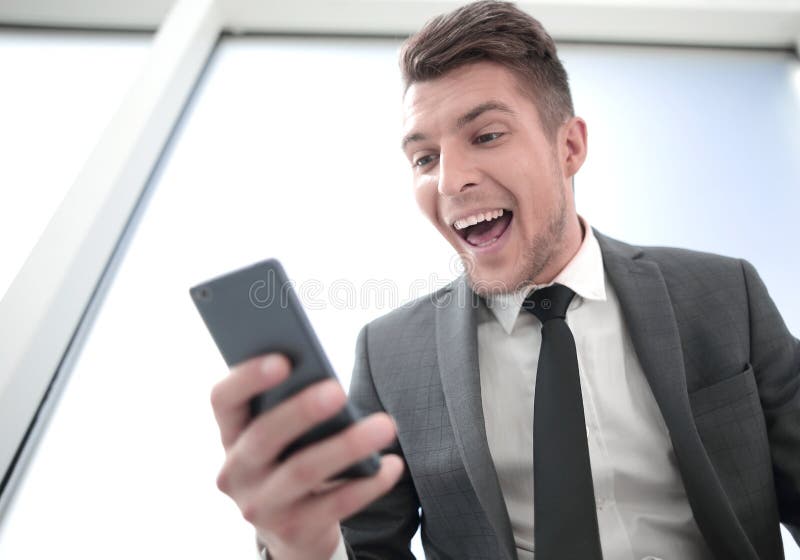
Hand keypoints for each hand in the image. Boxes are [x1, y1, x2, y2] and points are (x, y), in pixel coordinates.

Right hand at [211, 353, 403, 559]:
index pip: (223, 399)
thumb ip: (291, 404)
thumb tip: (328, 382)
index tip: (283, 360)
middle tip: (338, 390)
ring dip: (346, 446)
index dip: (248, 377)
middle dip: (301, 411)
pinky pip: (335, 504)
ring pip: (302, 471)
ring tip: (385, 425)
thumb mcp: (283, 434)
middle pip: (263, 435)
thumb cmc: (294, 458)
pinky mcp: (293, 530)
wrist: (294, 529)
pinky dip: (368, 484)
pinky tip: (392, 465)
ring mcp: (261, 505)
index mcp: (231, 433)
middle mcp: (236, 471)